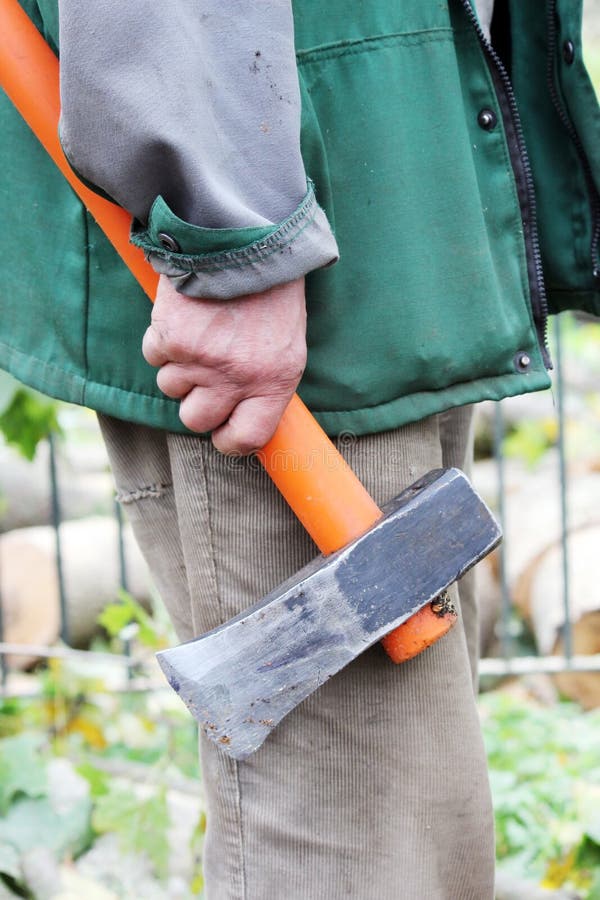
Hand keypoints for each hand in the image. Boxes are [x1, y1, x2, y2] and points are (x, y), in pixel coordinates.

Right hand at [142, 275, 306, 454]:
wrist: (244, 236)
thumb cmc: (271, 292)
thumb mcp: (286, 344)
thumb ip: (265, 384)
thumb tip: (243, 419)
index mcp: (273, 381)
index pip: (246, 438)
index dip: (229, 439)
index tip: (223, 430)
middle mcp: (235, 377)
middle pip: (196, 420)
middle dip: (196, 402)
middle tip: (206, 376)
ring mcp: (200, 359)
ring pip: (170, 386)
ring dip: (179, 365)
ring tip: (201, 332)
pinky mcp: (170, 336)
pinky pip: (154, 354)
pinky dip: (163, 339)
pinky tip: (184, 317)